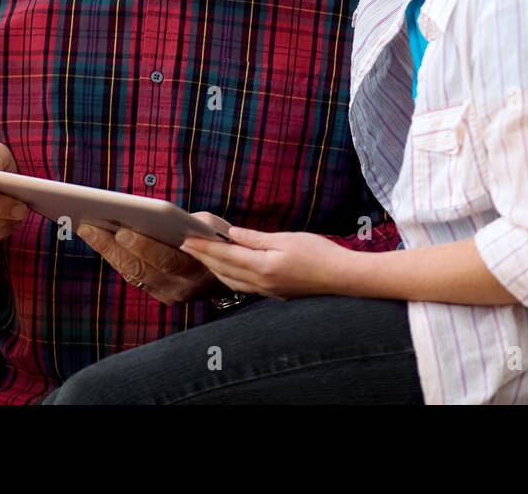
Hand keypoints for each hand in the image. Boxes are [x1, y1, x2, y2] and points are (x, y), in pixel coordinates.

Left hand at [75, 212, 232, 304]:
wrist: (231, 274)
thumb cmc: (218, 240)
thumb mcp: (211, 227)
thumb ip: (186, 223)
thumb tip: (148, 215)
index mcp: (200, 268)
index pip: (167, 260)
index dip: (143, 246)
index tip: (121, 230)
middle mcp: (183, 288)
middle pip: (140, 269)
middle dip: (112, 247)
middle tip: (88, 226)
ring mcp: (170, 295)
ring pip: (132, 274)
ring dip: (107, 251)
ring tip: (87, 229)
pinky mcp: (161, 296)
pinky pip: (134, 276)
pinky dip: (117, 257)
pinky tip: (100, 240)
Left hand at [180, 228, 347, 299]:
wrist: (342, 278)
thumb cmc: (318, 254)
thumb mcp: (286, 239)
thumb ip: (255, 238)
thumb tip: (231, 234)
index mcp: (262, 266)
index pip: (224, 255)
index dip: (203, 247)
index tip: (186, 238)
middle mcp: (260, 283)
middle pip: (223, 270)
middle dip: (203, 257)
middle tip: (186, 245)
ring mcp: (267, 291)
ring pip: (230, 280)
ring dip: (213, 268)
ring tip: (201, 256)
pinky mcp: (275, 294)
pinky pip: (243, 286)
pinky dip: (228, 276)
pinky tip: (226, 270)